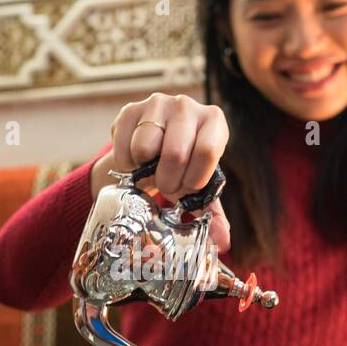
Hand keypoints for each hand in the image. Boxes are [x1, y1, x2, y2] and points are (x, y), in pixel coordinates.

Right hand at [105, 93, 231, 253]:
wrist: (151, 149)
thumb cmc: (183, 169)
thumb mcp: (200, 189)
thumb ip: (212, 214)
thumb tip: (222, 242)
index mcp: (214, 121)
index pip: (207, 150)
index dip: (194, 178)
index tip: (187, 188)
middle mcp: (187, 105)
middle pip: (175, 152)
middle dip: (168, 181)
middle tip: (166, 186)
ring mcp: (157, 103)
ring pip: (145, 148)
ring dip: (145, 171)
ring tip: (152, 170)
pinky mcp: (130, 109)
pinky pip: (124, 147)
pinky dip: (127, 165)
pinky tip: (136, 162)